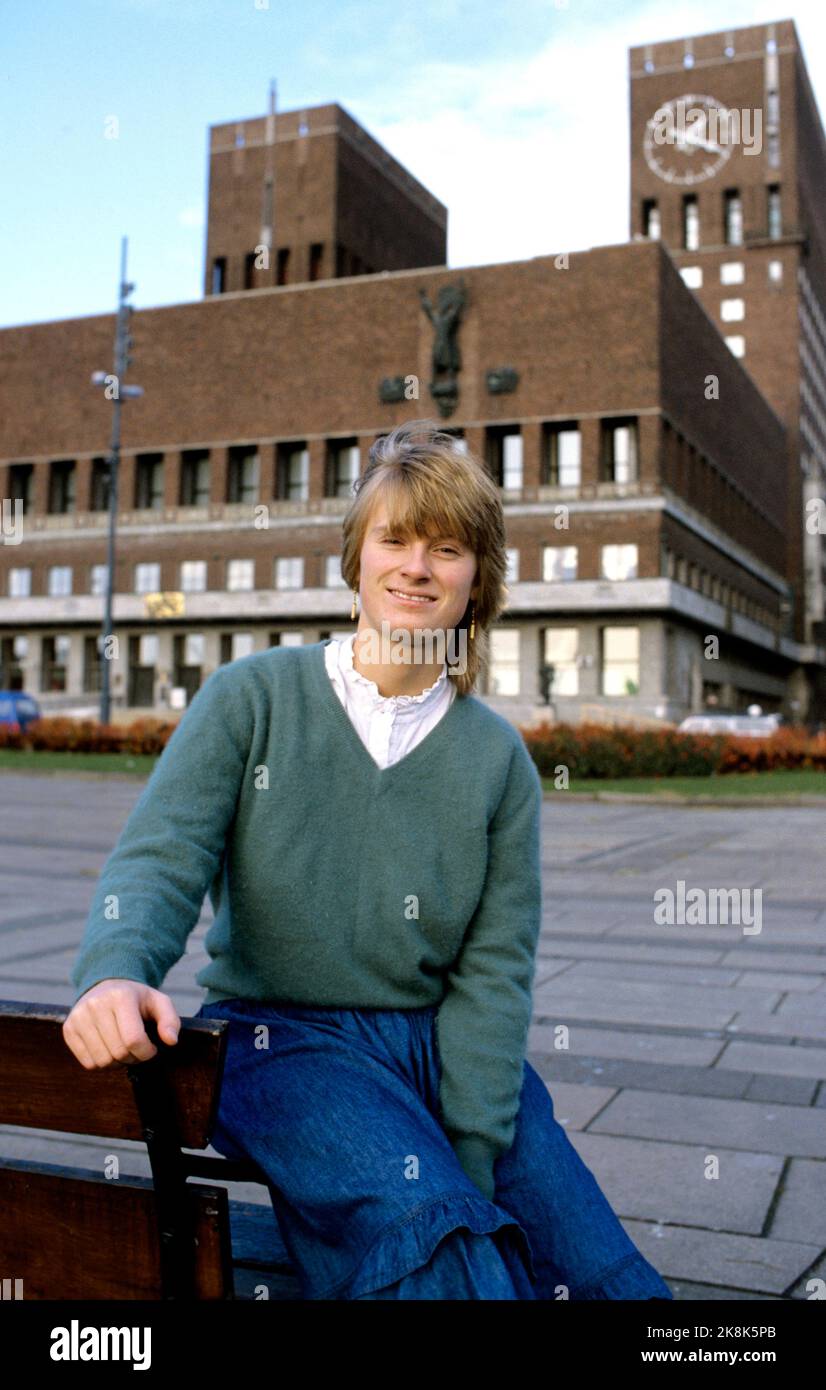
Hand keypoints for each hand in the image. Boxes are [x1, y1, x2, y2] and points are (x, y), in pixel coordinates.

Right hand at [62, 979, 180, 1069]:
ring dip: (117, 1063)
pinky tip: (108, 1049)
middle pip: (118, 1052)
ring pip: (102, 1061)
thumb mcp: (159, 1002)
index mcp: (120, 996)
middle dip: (133, 1058)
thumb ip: (170, 1020)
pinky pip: (88, 1063)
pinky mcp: (68, 1029)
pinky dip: (102, 1063)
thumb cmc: (137, 999)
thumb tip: (171, 1041)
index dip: (147, 1052)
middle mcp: (95, 1004)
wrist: (106, 985)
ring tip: (123, 1049)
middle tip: (137, 1049)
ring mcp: (78, 1016)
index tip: (152, 1048)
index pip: (134, 1040)